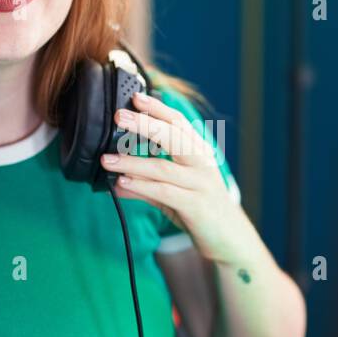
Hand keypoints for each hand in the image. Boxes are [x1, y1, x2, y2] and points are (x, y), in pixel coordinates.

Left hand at [105, 90, 245, 263]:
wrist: (230, 239)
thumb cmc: (200, 209)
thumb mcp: (173, 192)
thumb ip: (147, 184)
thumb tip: (115, 180)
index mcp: (199, 152)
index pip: (178, 123)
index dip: (157, 108)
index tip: (136, 97)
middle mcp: (202, 163)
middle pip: (172, 136)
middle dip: (144, 124)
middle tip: (118, 116)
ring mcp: (200, 183)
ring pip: (163, 166)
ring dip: (131, 162)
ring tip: (107, 159)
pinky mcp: (196, 206)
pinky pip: (163, 192)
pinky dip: (140, 187)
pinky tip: (121, 184)